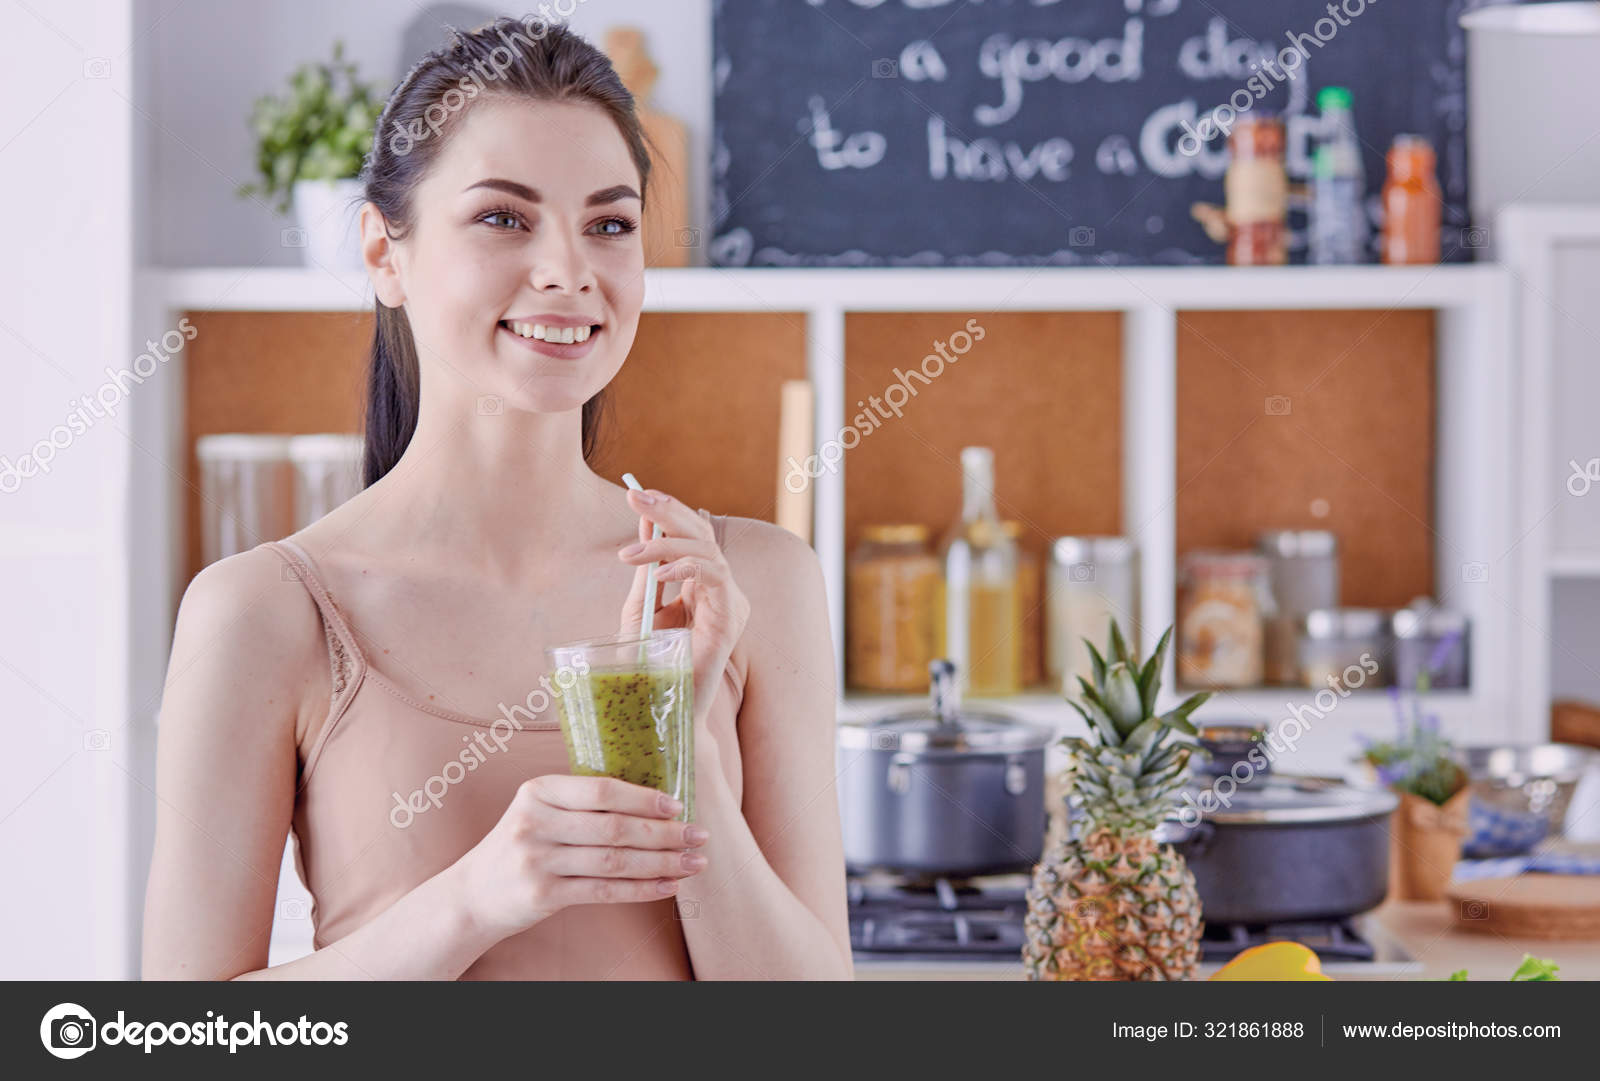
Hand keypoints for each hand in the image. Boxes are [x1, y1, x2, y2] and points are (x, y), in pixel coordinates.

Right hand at [452, 775, 708, 941]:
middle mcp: (535, 823)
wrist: (473, 894)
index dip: (643, 798)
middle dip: (664, 833)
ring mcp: (537, 861)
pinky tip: (668, 885)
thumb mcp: (540, 811)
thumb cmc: (522, 844)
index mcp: (538, 791)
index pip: (600, 790)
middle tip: (699, 835)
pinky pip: (604, 892)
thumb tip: (655, 802)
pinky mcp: (543, 895)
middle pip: (613, 828)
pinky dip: (641, 889)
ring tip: (693, 863)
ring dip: (661, 862)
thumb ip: (583, 803)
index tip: (677, 806)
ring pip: (614, 862)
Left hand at [617, 488, 749, 727]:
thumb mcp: (641, 608)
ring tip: (630, 554)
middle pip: (702, 533)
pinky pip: (714, 578)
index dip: (668, 510)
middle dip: (669, 511)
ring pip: (707, 551)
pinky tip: (659, 574)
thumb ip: (646, 570)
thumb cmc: (652, 664)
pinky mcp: (732, 619)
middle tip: (637, 497)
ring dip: (667, 544)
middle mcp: (720, 588)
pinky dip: (687, 569)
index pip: (690, 534)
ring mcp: (730, 602)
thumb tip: (644, 523)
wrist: (662, 708)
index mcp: (701, 582)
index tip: (637, 492)